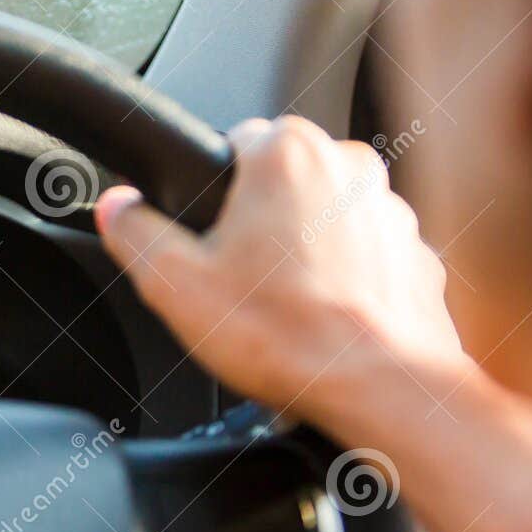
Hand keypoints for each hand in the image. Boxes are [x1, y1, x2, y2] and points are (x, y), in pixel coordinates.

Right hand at [97, 116, 469, 433]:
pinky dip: (343, 283)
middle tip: (238, 283)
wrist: (382, 390)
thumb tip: (117, 207)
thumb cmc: (289, 336)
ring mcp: (391, 212)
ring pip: (324, 220)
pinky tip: (321, 324)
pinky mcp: (414, 255)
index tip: (207, 237)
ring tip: (281, 310)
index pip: (232, 141)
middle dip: (257, 225)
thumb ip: (135, 233)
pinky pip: (364, 259)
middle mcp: (348, 167)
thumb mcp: (174, 285)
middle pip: (280, 182)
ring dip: (302, 253)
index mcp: (287, 154)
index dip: (209, 193)